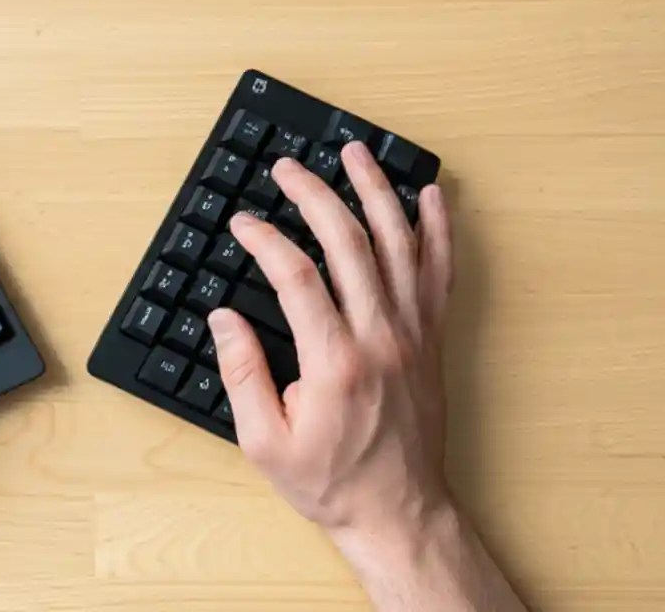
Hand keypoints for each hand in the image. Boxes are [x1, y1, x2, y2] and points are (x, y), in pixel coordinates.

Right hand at [209, 141, 451, 536]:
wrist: (399, 512)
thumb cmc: (332, 481)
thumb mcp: (263, 441)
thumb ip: (241, 374)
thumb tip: (223, 318)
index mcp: (334, 362)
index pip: (297, 277)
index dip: (265, 240)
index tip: (243, 224)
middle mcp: (381, 337)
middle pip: (349, 243)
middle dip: (315, 195)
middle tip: (289, 169)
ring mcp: (414, 333)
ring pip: (399, 244)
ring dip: (376, 192)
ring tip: (355, 154)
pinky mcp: (433, 339)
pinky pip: (441, 271)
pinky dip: (438, 229)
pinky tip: (430, 197)